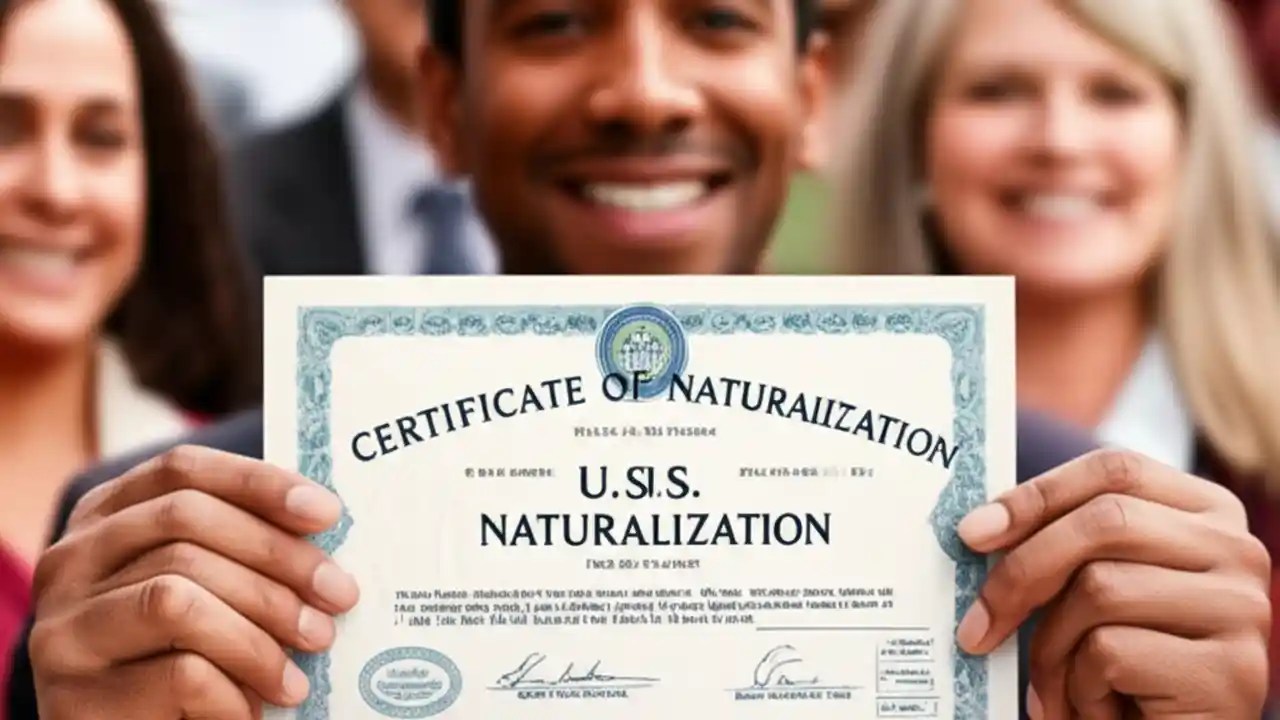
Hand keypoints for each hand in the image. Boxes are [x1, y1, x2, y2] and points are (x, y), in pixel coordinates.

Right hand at [28, 446, 360, 718]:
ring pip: (177, 599)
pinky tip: (255, 710)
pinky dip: (232, 693)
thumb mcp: (200, 587)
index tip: (329, 513)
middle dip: (278, 560)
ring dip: (260, 636)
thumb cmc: (171, 655)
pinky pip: (177, 675)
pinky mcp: (73, 697)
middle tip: (339, 598)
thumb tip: (323, 526)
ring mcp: (64, 628)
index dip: (259, 482)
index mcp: (104, 518)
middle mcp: (70, 562)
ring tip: (300, 676)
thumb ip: (235, 550)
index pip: (181, 470)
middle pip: (186, 526)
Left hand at [956, 449, 1270, 718]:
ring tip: (1058, 687)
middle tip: (977, 627)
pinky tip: (1100, 708)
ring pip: (1101, 589)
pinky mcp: (1227, 671)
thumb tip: (980, 527)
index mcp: (1207, 513)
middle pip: (1104, 523)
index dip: (1037, 495)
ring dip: (1053, 650)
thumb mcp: (1097, 591)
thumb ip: (1065, 546)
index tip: (973, 533)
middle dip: (1022, 574)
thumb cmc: (1125, 666)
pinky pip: (1111, 652)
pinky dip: (1080, 686)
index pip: (1115, 471)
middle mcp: (1237, 551)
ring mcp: (1241, 609)